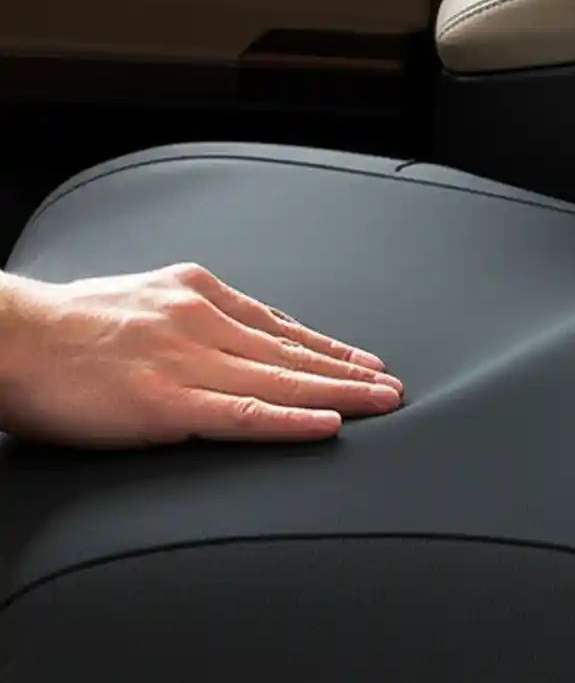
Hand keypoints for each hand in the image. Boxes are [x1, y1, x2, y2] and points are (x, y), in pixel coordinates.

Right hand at [0, 264, 402, 448]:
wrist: (6, 337)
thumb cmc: (64, 324)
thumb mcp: (141, 297)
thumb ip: (192, 313)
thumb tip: (236, 328)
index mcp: (195, 294)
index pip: (280, 326)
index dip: (328, 346)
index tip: (365, 361)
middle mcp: (201, 322)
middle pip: (293, 352)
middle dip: (350, 370)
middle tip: (393, 386)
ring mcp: (188, 363)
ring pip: (281, 380)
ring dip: (340, 393)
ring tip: (382, 403)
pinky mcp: (167, 403)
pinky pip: (244, 414)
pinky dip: (291, 419)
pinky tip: (327, 423)